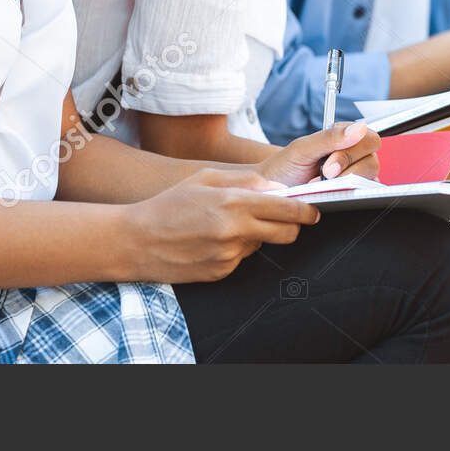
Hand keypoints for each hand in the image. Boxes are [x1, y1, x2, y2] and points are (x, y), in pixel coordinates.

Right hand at [122, 168, 317, 282]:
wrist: (136, 240)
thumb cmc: (170, 204)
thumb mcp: (206, 178)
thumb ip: (246, 180)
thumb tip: (279, 188)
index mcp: (234, 203)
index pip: (287, 210)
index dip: (306, 211)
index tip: (314, 211)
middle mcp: (235, 231)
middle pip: (287, 234)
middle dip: (291, 227)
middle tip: (283, 219)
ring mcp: (229, 255)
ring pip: (262, 245)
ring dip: (256, 236)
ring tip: (226, 226)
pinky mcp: (221, 272)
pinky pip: (241, 259)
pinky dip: (235, 249)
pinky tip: (212, 241)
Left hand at [257, 120, 379, 184]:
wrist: (271, 190)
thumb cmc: (285, 167)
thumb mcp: (302, 149)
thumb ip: (330, 137)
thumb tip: (360, 128)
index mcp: (344, 138)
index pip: (369, 139)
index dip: (352, 153)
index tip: (328, 167)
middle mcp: (353, 155)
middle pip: (372, 160)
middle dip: (347, 171)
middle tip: (324, 177)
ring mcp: (355, 175)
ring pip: (370, 179)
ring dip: (346, 184)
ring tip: (321, 186)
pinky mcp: (353, 193)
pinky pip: (364, 195)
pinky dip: (349, 195)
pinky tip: (331, 194)